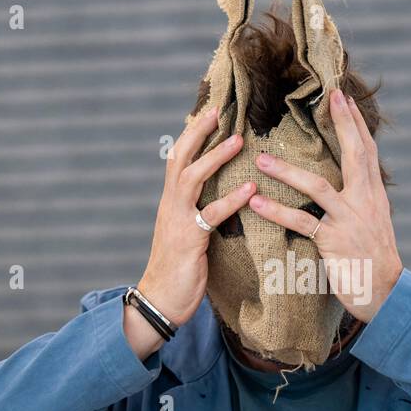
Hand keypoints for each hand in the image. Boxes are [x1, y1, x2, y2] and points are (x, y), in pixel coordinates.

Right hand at [126, 107, 254, 356]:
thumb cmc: (178, 269)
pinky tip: (250, 190)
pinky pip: (211, 215)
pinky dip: (231, 200)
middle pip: (180, 158)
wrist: (160, 301)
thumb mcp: (186, 233)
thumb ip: (197, 212)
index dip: (191, 135)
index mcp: (170, 202)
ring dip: (215, 157)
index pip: (177, 159)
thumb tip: (216, 197)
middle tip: (219, 110)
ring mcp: (177, 220)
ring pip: (192, 178)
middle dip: (198, 132)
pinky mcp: (189, 240)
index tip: (208, 113)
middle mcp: (170, 205)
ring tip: (239, 140)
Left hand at [247, 89, 402, 321]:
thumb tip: (351, 180)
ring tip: (261, 159)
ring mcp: (349, 220)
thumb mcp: (372, 223)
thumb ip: (360, 200)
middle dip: (342, 124)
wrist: (386, 292)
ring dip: (287, 171)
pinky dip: (277, 212)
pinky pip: (302, 222)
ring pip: (317, 186)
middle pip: (355, 154)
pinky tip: (256, 203)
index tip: (344, 97)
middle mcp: (365, 201)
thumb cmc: (374, 260)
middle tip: (328, 96)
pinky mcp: (333, 241)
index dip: (356, 123)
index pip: (367, 151)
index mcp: (374, 195)